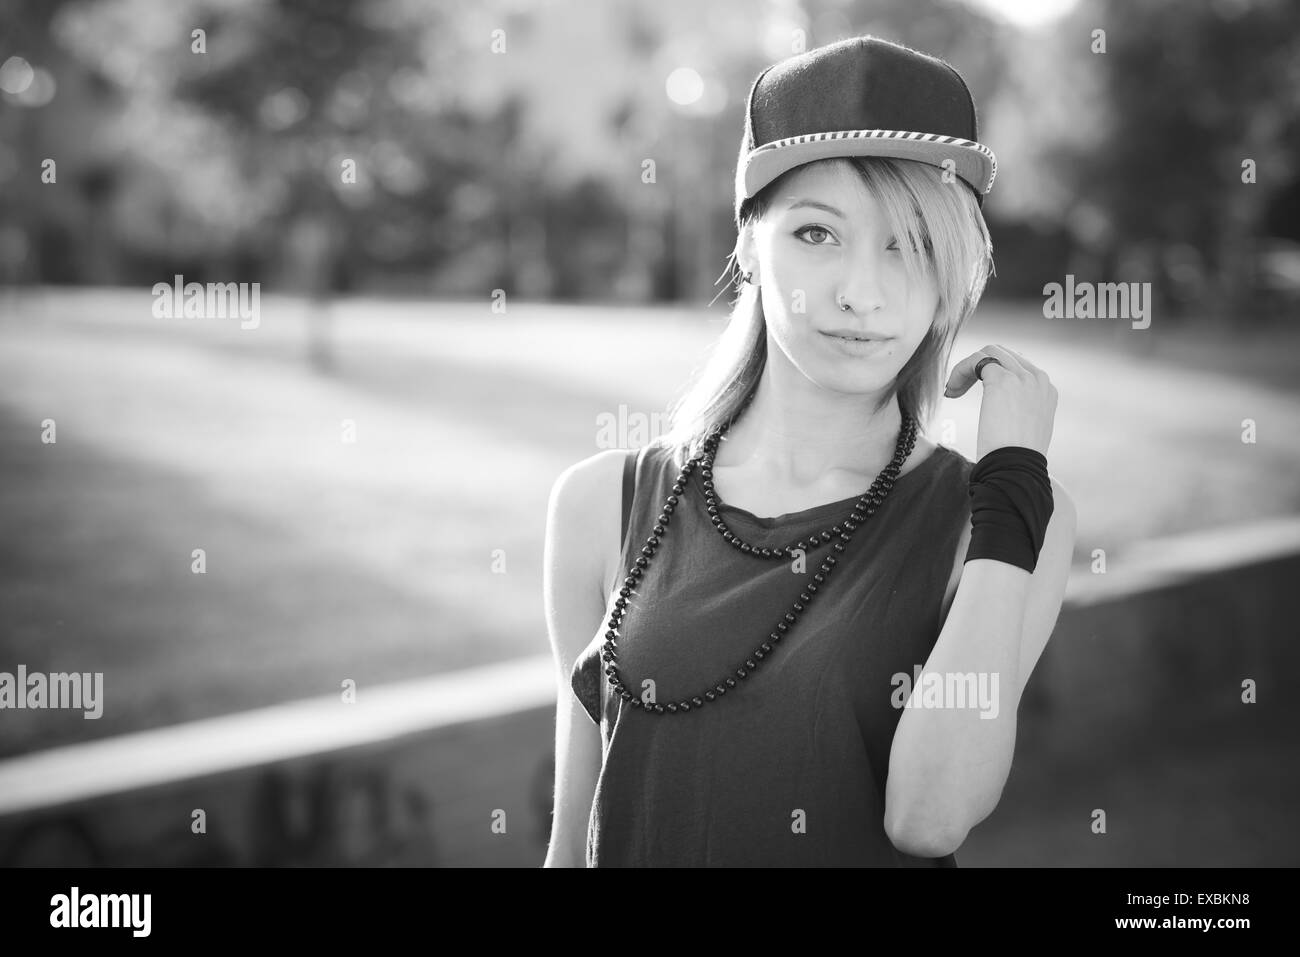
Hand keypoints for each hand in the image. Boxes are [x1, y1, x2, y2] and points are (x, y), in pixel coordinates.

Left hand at [943, 344, 1057, 459]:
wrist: (1016, 467)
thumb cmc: (1015, 458)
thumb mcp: (1027, 430)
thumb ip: (1021, 411)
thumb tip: (1003, 408)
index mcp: (1046, 390)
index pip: (1018, 365)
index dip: (992, 373)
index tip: (974, 390)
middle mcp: (1037, 379)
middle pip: (1003, 355)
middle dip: (978, 368)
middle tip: (959, 389)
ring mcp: (1022, 377)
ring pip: (989, 353)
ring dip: (967, 368)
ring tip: (953, 390)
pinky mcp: (1002, 380)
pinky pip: (976, 361)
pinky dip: (960, 371)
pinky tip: (952, 392)